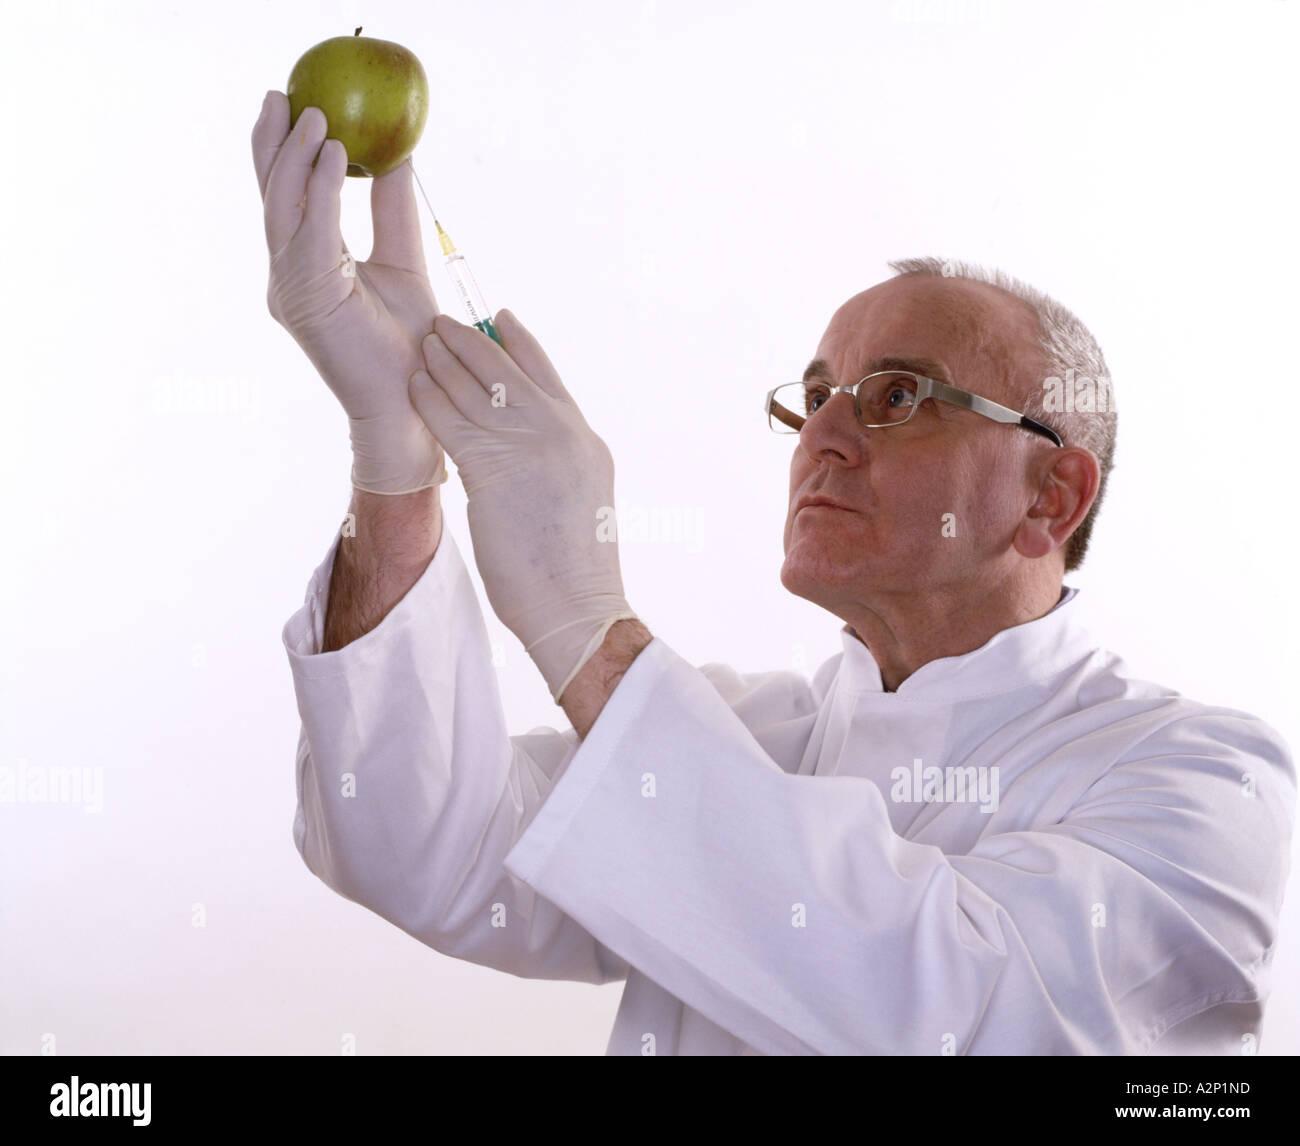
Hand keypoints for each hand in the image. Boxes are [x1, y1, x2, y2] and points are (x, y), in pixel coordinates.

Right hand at [251, 91, 446, 494]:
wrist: (415, 401)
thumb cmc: (410, 344)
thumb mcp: (403, 261)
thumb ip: (392, 212)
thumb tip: (395, 155)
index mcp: (307, 268)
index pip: (288, 202)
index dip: (284, 154)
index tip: (291, 106)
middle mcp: (290, 277)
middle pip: (273, 199)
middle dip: (273, 145)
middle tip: (280, 95)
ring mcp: (293, 291)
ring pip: (284, 211)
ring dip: (297, 159)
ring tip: (314, 118)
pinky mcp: (308, 301)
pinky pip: (312, 233)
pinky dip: (321, 192)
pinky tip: (333, 157)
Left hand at [408, 311, 638, 701]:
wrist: (576, 607)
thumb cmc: (573, 568)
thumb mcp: (577, 496)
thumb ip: (554, 460)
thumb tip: (524, 447)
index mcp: (583, 439)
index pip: (547, 373)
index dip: (519, 341)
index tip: (498, 318)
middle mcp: (561, 433)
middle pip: (508, 369)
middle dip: (472, 341)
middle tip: (444, 322)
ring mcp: (531, 449)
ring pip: (477, 388)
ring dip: (445, 361)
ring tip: (423, 342)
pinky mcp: (496, 472)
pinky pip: (454, 422)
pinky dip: (432, 398)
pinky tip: (415, 384)